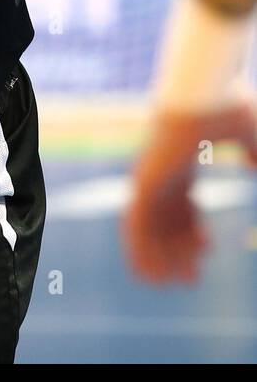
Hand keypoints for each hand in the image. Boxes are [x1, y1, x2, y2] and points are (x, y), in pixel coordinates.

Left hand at [124, 102, 256, 283]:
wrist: (207, 96)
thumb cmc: (227, 107)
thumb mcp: (248, 135)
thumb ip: (253, 153)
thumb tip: (254, 165)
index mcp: (180, 162)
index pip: (181, 203)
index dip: (193, 229)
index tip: (209, 250)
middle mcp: (160, 171)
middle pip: (165, 220)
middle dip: (178, 251)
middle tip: (191, 279)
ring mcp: (149, 177)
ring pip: (148, 227)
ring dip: (159, 257)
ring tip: (174, 285)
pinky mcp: (143, 182)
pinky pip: (135, 223)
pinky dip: (139, 249)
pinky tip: (148, 273)